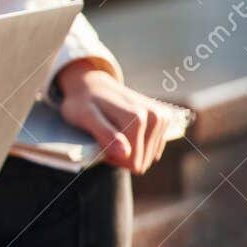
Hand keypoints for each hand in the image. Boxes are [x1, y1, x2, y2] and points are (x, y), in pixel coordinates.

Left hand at [55, 61, 172, 173]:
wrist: (91, 84)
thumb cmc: (82, 103)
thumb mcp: (84, 117)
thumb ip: (104, 133)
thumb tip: (125, 153)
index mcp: (137, 119)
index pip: (133, 163)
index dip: (113, 158)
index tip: (100, 142)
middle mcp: (155, 117)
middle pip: (143, 160)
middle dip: (122, 155)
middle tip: (105, 137)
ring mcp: (162, 117)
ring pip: (148, 156)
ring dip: (129, 148)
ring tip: (114, 130)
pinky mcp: (164, 118)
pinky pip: (154, 147)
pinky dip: (138, 143)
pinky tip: (125, 129)